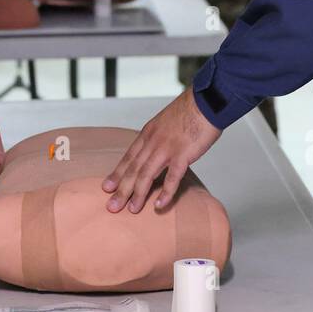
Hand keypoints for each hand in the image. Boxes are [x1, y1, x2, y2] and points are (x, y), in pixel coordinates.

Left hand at [101, 88, 221, 212]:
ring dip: (137, 194)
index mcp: (148, 134)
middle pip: (133, 169)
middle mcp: (153, 142)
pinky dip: (165, 193)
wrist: (205, 101)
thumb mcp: (165, 121)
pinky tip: (158, 205)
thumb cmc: (189, 110)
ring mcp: (166, 149)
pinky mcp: (183, 155)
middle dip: (121, 189)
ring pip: (146, 175)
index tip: (107, 187)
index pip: (128, 157)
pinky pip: (171, 178)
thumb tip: (156, 150)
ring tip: (132, 210)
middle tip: (111, 206)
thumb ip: (158, 137)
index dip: (117, 174)